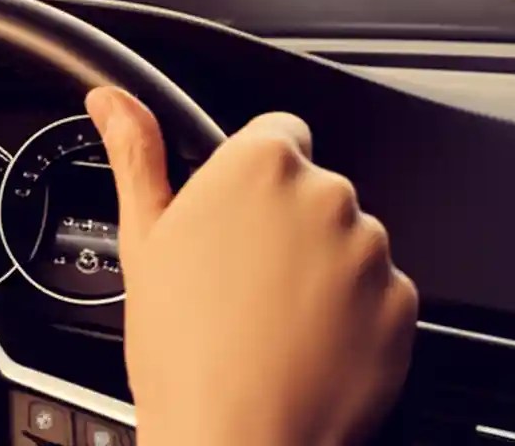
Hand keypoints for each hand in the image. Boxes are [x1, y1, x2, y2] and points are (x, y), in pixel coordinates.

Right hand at [86, 87, 416, 444]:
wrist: (235, 440)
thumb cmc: (181, 346)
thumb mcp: (143, 240)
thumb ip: (136, 155)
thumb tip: (112, 102)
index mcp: (261, 165)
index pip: (277, 134)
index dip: (252, 176)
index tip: (234, 217)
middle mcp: (326, 195)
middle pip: (313, 190)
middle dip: (286, 225)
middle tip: (240, 280)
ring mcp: (372, 251)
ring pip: (347, 244)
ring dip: (321, 270)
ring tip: (272, 320)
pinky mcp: (402, 305)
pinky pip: (379, 295)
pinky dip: (353, 315)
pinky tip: (307, 345)